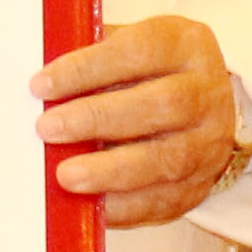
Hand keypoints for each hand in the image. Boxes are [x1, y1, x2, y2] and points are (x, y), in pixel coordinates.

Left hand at [35, 15, 251, 228]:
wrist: (204, 109)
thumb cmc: (151, 73)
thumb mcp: (129, 47)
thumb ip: (91, 56)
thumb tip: (42, 85)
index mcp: (185, 45)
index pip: (136, 52)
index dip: (87, 68)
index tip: (42, 85)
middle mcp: (207, 93)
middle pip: (158, 105)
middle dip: (96, 118)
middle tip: (47, 128)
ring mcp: (209, 143)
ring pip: (164, 159)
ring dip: (109, 169)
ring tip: (65, 174)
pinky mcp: (200, 185)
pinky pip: (163, 200)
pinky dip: (123, 205)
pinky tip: (90, 204)